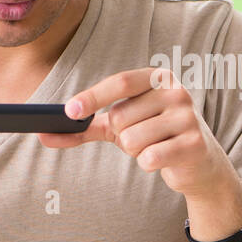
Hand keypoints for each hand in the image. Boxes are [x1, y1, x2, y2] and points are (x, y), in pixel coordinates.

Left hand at [38, 67, 235, 198]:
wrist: (198, 162)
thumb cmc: (154, 136)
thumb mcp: (120, 126)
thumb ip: (84, 128)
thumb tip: (44, 134)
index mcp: (158, 77)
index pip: (120, 82)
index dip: (92, 97)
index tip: (69, 112)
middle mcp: (176, 91)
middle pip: (122, 117)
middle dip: (122, 135)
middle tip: (141, 136)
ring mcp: (188, 117)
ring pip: (132, 140)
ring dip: (136, 151)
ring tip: (154, 147)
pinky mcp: (194, 144)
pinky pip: (150, 158)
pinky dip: (149, 163)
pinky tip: (163, 158)